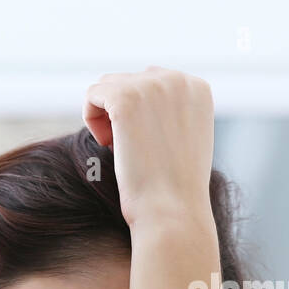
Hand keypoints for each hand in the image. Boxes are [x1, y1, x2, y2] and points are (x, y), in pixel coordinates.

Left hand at [83, 66, 214, 227]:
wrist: (172, 209)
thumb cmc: (174, 187)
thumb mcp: (184, 139)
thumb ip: (169, 114)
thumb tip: (139, 108)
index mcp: (196, 87)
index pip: (151, 82)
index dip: (140, 114)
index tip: (146, 142)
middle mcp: (177, 79)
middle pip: (127, 80)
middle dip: (120, 114)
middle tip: (130, 148)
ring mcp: (151, 86)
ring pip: (106, 85)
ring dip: (105, 116)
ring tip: (118, 146)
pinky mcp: (125, 100)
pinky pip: (92, 95)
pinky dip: (91, 119)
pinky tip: (107, 143)